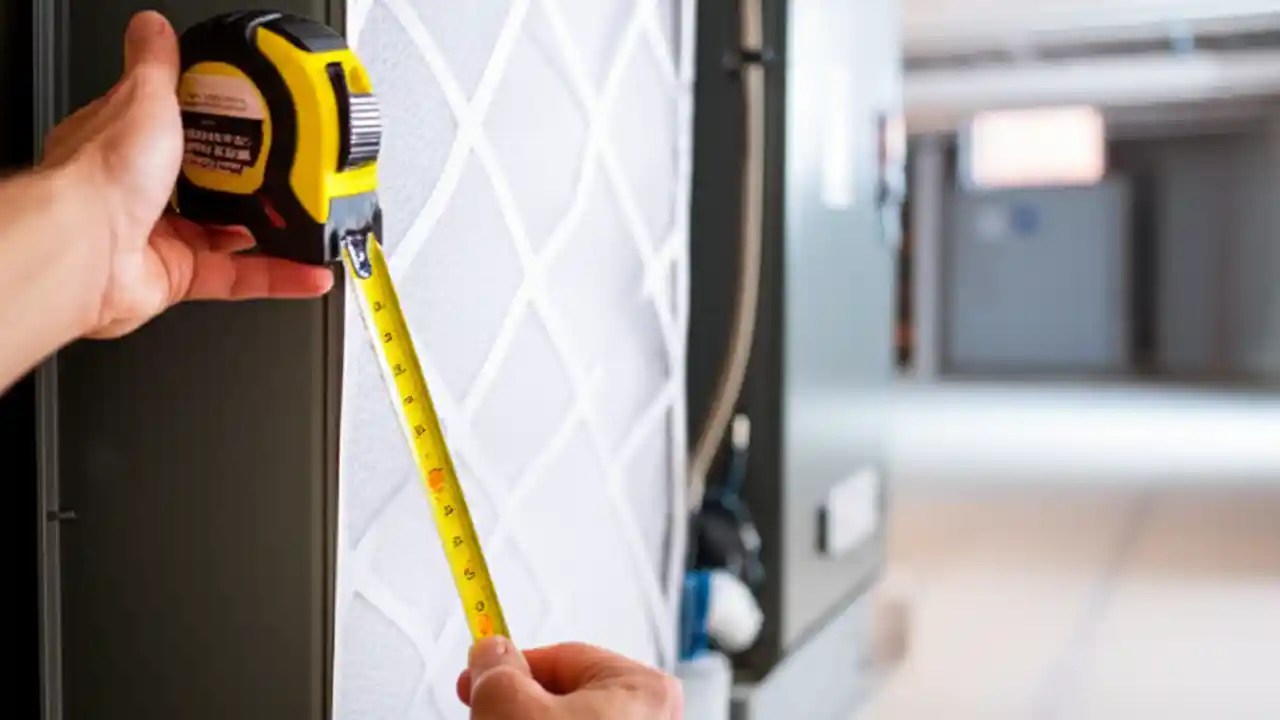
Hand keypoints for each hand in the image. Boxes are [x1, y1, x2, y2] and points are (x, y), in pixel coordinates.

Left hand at [41, 11, 332, 338]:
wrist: (88, 248)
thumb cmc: (103, 174)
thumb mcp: (144, 97)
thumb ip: (157, 65)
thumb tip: (153, 27)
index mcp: (124, 145)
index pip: (172, 130)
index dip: (211, 126)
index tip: (252, 123)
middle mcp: (138, 194)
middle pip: (207, 187)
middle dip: (251, 184)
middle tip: (292, 174)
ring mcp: (158, 238)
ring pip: (227, 237)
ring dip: (272, 233)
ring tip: (309, 222)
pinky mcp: (178, 278)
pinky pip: (237, 278)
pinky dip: (278, 278)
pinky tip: (310, 272)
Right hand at [457, 638, 681, 718]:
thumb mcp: (510, 704)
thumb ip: (496, 668)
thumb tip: (491, 652)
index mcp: (645, 688)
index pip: (564, 657)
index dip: (512, 667)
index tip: (478, 672)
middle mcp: (651, 717)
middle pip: (562, 694)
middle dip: (521, 704)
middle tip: (489, 714)